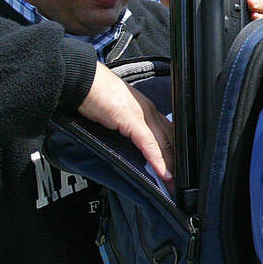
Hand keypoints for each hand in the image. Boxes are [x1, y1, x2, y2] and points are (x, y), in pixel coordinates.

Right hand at [77, 64, 173, 181]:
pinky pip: (149, 143)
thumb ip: (127, 125)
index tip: (176, 168)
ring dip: (170, 165)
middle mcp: (148, 111)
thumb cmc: (94, 93)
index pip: (167, 132)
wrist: (83, 80)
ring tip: (173, 183)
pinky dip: (157, 159)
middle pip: (170, 139)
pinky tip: (163, 173)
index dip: (173, 151)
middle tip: (179, 181)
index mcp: (146, 108)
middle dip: (176, 161)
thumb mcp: (116, 112)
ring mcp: (142, 115)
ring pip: (164, 143)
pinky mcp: (132, 120)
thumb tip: (128, 140)